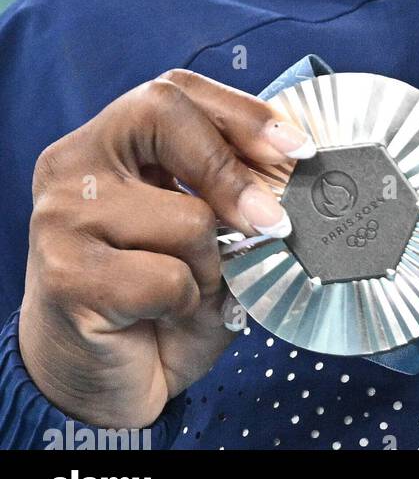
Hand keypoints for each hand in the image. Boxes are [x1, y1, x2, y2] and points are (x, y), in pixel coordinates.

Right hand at [18, 69, 314, 428]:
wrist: (94, 386)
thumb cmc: (154, 299)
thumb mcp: (202, 233)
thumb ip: (234, 196)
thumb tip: (291, 182)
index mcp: (107, 140)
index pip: (174, 92)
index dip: (242, 112)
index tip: (297, 146)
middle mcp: (73, 164)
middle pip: (165, 118)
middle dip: (233, 171)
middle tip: (274, 220)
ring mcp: (61, 217)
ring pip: (185, 215)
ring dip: (209, 264)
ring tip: (184, 291)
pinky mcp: (66, 275)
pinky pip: (166, 278)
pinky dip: (182, 303)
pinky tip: (154, 315)